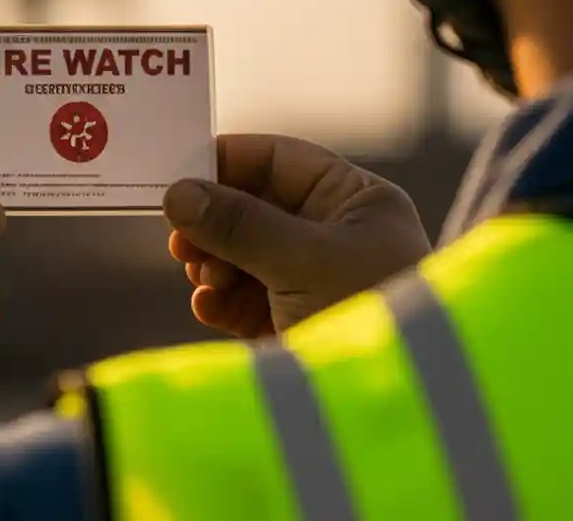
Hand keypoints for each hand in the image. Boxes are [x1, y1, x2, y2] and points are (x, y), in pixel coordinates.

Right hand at [163, 135, 430, 336]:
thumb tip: (179, 193)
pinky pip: (242, 299)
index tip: (178, 176)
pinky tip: (209, 307)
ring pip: (241, 255)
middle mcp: (334, 235)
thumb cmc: (372, 314)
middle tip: (181, 241)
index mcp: (356, 202)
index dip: (228, 163)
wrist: (395, 410)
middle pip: (253, 208)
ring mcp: (311, 281)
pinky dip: (220, 301)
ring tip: (206, 279)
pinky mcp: (291, 323)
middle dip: (214, 223)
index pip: (280, 162)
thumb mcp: (305, 261)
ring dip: (214, 264)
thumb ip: (240, 224)